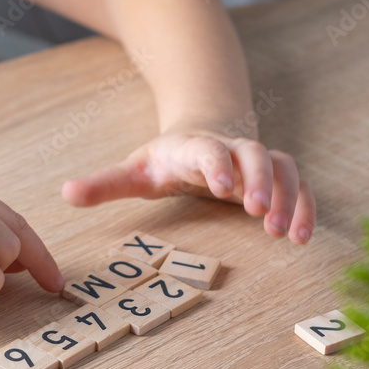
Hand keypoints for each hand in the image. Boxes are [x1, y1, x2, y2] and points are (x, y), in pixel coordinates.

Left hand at [61, 129, 315, 244]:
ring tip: (286, 235)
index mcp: (195, 147)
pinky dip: (305, 207)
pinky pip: (300, 186)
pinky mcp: (277, 177)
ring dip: (288, 199)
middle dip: (260, 182)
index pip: (209, 149)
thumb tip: (64, 194)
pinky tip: (302, 237)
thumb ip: (104, 184)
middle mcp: (232, 150)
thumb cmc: (167, 159)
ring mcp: (259, 161)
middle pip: (255, 155)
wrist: (204, 131)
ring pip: (284, 169)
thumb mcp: (135, 171)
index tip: (222, 188)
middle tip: (259, 214)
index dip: (217, 164)